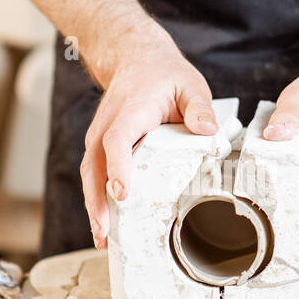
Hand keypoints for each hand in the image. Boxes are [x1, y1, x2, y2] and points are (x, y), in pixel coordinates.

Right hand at [82, 40, 217, 247]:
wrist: (135, 59)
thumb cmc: (164, 75)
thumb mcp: (189, 84)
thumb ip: (199, 107)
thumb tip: (209, 131)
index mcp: (130, 111)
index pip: (117, 140)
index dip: (118, 166)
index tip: (122, 192)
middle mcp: (107, 126)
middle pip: (94, 166)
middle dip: (97, 200)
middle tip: (105, 232)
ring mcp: (99, 137)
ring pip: (89, 174)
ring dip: (93, 207)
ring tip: (102, 239)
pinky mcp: (100, 147)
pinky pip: (94, 175)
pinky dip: (96, 200)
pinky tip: (104, 225)